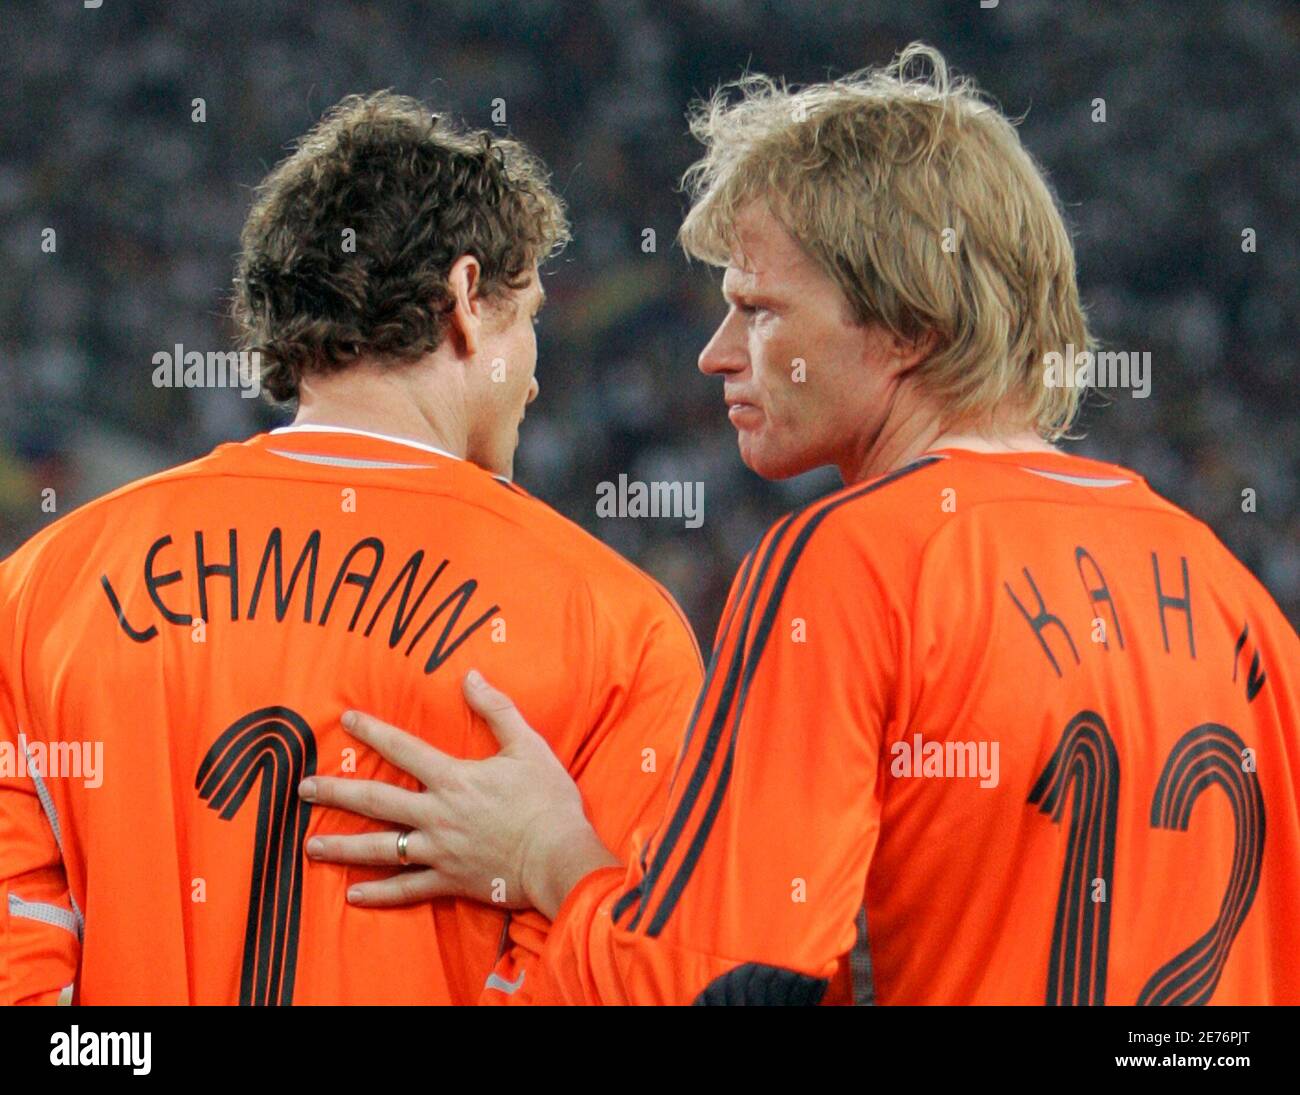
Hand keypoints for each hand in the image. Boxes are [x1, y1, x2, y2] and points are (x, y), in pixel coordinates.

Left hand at [298, 670, 617, 917]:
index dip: (373, 731)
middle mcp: (436, 815)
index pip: (403, 749)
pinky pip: (406, 889)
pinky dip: (378, 893)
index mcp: (454, 779)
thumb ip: (497, 709)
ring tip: (309, 846)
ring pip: (379, 849)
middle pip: (376, 801)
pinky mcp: (449, 881)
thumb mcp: (528, 746)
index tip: (345, 720)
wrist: (559, 857)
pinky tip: (352, 895)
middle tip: (303, 789)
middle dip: (336, 793)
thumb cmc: (548, 801)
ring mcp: (438, 851)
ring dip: (341, 847)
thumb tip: (471, 677)